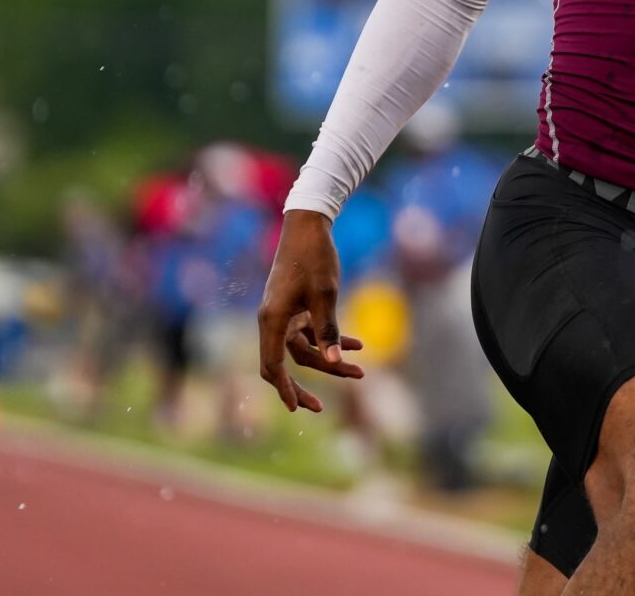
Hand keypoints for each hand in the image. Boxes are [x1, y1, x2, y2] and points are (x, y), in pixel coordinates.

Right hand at [257, 210, 364, 413]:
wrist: (309, 225)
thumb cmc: (315, 258)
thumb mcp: (325, 295)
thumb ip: (328, 330)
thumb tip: (332, 364)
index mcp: (272, 319)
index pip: (272, 365)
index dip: (284, 389)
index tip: (296, 409)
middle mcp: (272, 320)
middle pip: (285, 363)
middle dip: (304, 385)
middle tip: (321, 408)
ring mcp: (282, 313)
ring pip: (303, 349)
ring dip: (329, 360)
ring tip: (361, 371)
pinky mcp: (294, 306)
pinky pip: (309, 333)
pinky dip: (329, 339)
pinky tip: (358, 344)